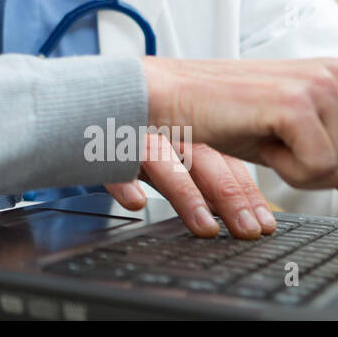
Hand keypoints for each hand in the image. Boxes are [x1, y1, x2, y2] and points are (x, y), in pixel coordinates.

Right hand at [106, 133, 276, 238]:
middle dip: (229, 197)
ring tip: (203, 226)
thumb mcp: (169, 148)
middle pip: (203, 160)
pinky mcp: (96, 146)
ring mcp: (130, 136)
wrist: (72, 107)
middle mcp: (163, 130)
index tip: (265, 224)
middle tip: (247, 230)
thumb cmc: (128, 134)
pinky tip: (134, 202)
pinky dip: (123, 181)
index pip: (226, 159)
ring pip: (164, 161)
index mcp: (187, 129)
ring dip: (185, 194)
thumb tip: (235, 209)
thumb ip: (199, 170)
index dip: (248, 192)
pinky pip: (110, 162)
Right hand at [143, 58, 337, 198]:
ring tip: (273, 144)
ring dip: (314, 175)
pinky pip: (324, 170)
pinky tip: (263, 142)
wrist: (167, 98)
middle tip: (301, 157)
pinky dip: (291, 172)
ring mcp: (325, 86)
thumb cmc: (226, 117)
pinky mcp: (301, 103)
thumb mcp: (294, 143)